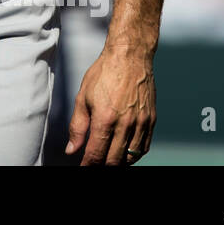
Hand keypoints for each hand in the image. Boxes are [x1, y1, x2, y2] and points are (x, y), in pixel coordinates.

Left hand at [65, 44, 155, 164]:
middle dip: (102, 166)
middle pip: (114, 160)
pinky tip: (125, 153)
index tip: (84, 167)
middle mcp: (125, 123)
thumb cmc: (105, 73)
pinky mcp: (151, 120)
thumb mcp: (82, 97)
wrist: (129, 57)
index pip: (96, 153)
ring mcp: (141, 123)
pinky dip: (134, 155)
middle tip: (95, 164)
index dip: (88, 165)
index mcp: (105, 118)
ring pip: (130, 157)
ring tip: (108, 161)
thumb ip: (77, 126)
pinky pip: (144, 147)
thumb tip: (72, 149)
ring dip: (118, 163)